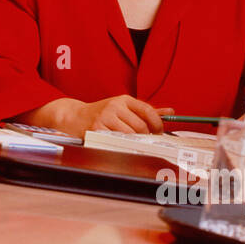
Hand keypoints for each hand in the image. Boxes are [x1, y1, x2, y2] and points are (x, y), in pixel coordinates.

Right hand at [28, 96, 172, 136]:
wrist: (74, 116)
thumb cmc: (101, 113)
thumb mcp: (123, 107)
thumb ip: (146, 110)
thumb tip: (170, 111)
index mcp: (123, 99)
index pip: (147, 110)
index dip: (157, 123)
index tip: (159, 131)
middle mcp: (115, 106)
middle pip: (140, 126)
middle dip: (145, 136)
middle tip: (144, 140)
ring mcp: (105, 117)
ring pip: (130, 135)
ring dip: (133, 142)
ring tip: (128, 141)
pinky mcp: (97, 129)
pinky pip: (116, 141)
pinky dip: (120, 144)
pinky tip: (115, 141)